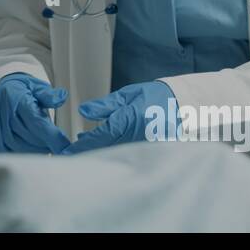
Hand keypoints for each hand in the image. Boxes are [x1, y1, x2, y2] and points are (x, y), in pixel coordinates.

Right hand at [0, 73, 71, 153]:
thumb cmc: (20, 89)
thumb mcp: (37, 86)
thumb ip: (49, 95)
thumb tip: (62, 97)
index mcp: (14, 97)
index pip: (36, 122)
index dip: (52, 137)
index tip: (64, 146)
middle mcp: (0, 111)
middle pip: (26, 137)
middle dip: (44, 144)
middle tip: (55, 146)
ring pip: (14, 147)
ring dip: (32, 151)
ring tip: (44, 148)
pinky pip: (2, 150)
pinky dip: (17, 154)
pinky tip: (28, 150)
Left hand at [60, 81, 177, 155]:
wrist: (182, 104)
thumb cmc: (154, 96)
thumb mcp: (127, 95)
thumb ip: (105, 105)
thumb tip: (83, 110)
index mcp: (129, 119)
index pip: (99, 136)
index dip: (82, 145)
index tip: (67, 151)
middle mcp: (136, 135)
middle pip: (105, 148)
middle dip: (87, 151)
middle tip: (70, 154)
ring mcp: (144, 145)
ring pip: (114, 153)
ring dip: (98, 152)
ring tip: (83, 147)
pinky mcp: (149, 150)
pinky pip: (126, 154)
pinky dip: (112, 152)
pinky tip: (103, 147)